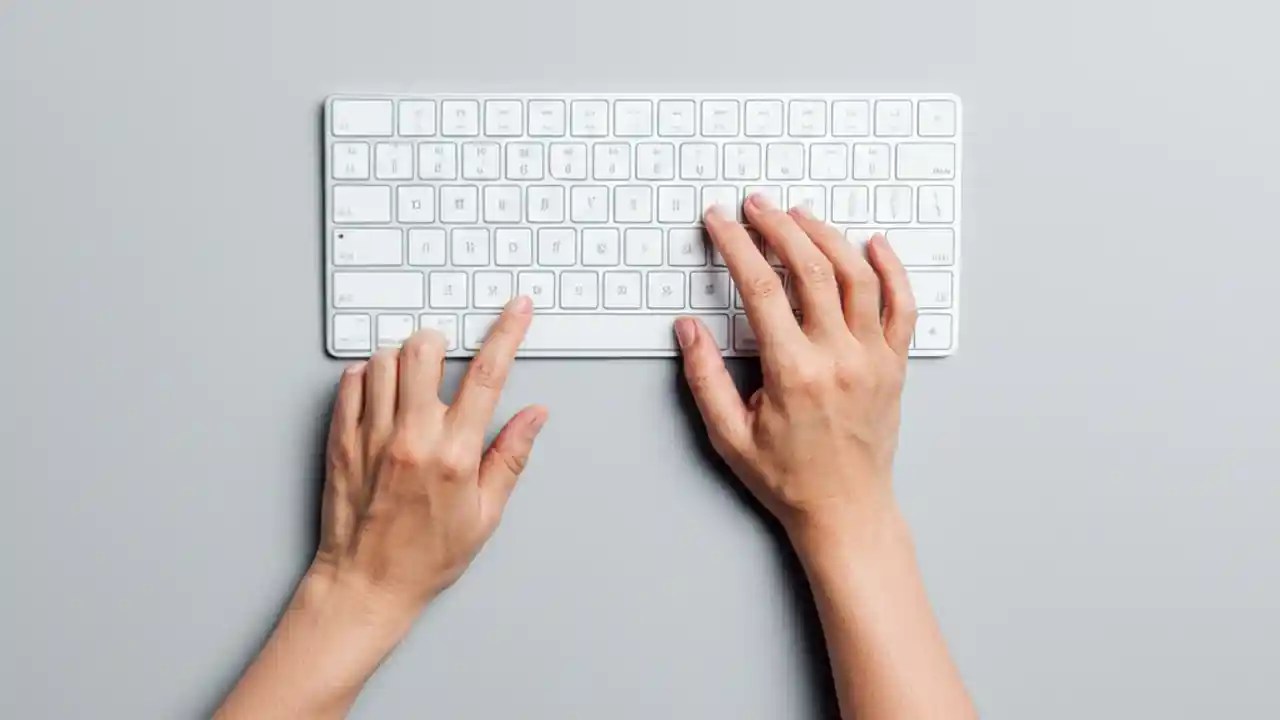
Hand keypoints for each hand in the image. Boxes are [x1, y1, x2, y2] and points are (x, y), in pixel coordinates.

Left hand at [216, 299, 545, 719]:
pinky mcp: (340, 442)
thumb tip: (534, 416)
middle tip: (442, 355)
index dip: (507, 333)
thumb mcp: (486, 515)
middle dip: (438, 341)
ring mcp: (371, 438)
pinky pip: (350, 383)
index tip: (517, 308)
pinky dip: (367, 377)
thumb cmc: (425, 557)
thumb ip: (510, 457)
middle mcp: (411, 439)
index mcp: (454, 456)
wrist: (364, 585)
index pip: (487, 376)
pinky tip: (381, 397)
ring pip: (383, 360)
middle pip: (424, 351)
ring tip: (410, 382)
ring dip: (402, 359)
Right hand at [676, 195, 916, 538]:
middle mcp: (838, 357)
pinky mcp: (895, 365)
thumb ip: (704, 377)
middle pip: (810, 268)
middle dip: (778, 227)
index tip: (721, 222)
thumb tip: (688, 328)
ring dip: (826, 236)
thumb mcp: (729, 435)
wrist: (846, 511)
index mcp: (793, 372)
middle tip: (756, 206)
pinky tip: (873, 244)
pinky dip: (891, 269)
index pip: (760, 288)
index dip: (736, 245)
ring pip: (856, 276)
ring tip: (799, 216)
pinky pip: (902, 305)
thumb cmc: (788, 479)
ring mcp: (873, 358)